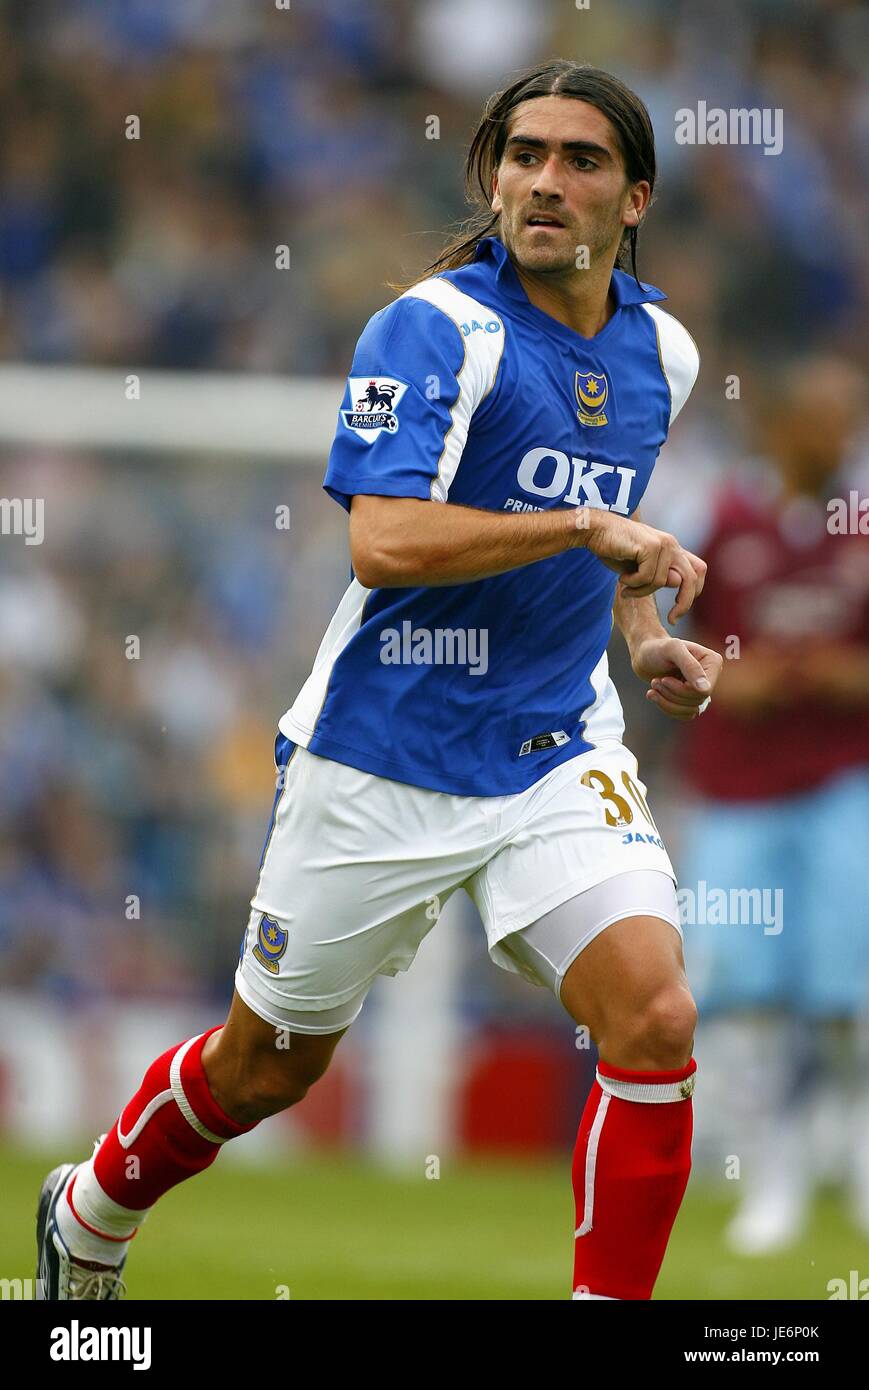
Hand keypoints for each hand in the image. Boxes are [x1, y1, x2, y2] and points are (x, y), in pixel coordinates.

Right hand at [577, 509, 706, 623]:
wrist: (595, 530)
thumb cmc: (614, 550)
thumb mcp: (639, 569)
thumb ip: (659, 576)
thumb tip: (676, 582)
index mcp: (671, 548)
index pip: (698, 570)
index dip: (694, 592)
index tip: (678, 610)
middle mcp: (671, 544)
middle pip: (691, 579)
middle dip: (684, 603)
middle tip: (672, 619)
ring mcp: (663, 543)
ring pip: (660, 582)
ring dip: (641, 590)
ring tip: (624, 585)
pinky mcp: (651, 546)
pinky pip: (647, 577)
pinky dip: (633, 583)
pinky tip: (622, 578)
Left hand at [631, 634, 722, 720]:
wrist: (644, 655)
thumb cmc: (658, 648)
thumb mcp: (672, 650)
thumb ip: (689, 666)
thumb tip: (705, 689)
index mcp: (713, 662)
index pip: (704, 691)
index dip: (682, 690)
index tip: (665, 679)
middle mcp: (710, 677)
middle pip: (696, 701)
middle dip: (671, 694)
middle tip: (656, 681)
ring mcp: (701, 689)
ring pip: (691, 710)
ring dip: (666, 701)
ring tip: (654, 684)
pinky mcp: (691, 699)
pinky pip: (685, 714)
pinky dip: (666, 707)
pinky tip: (653, 694)